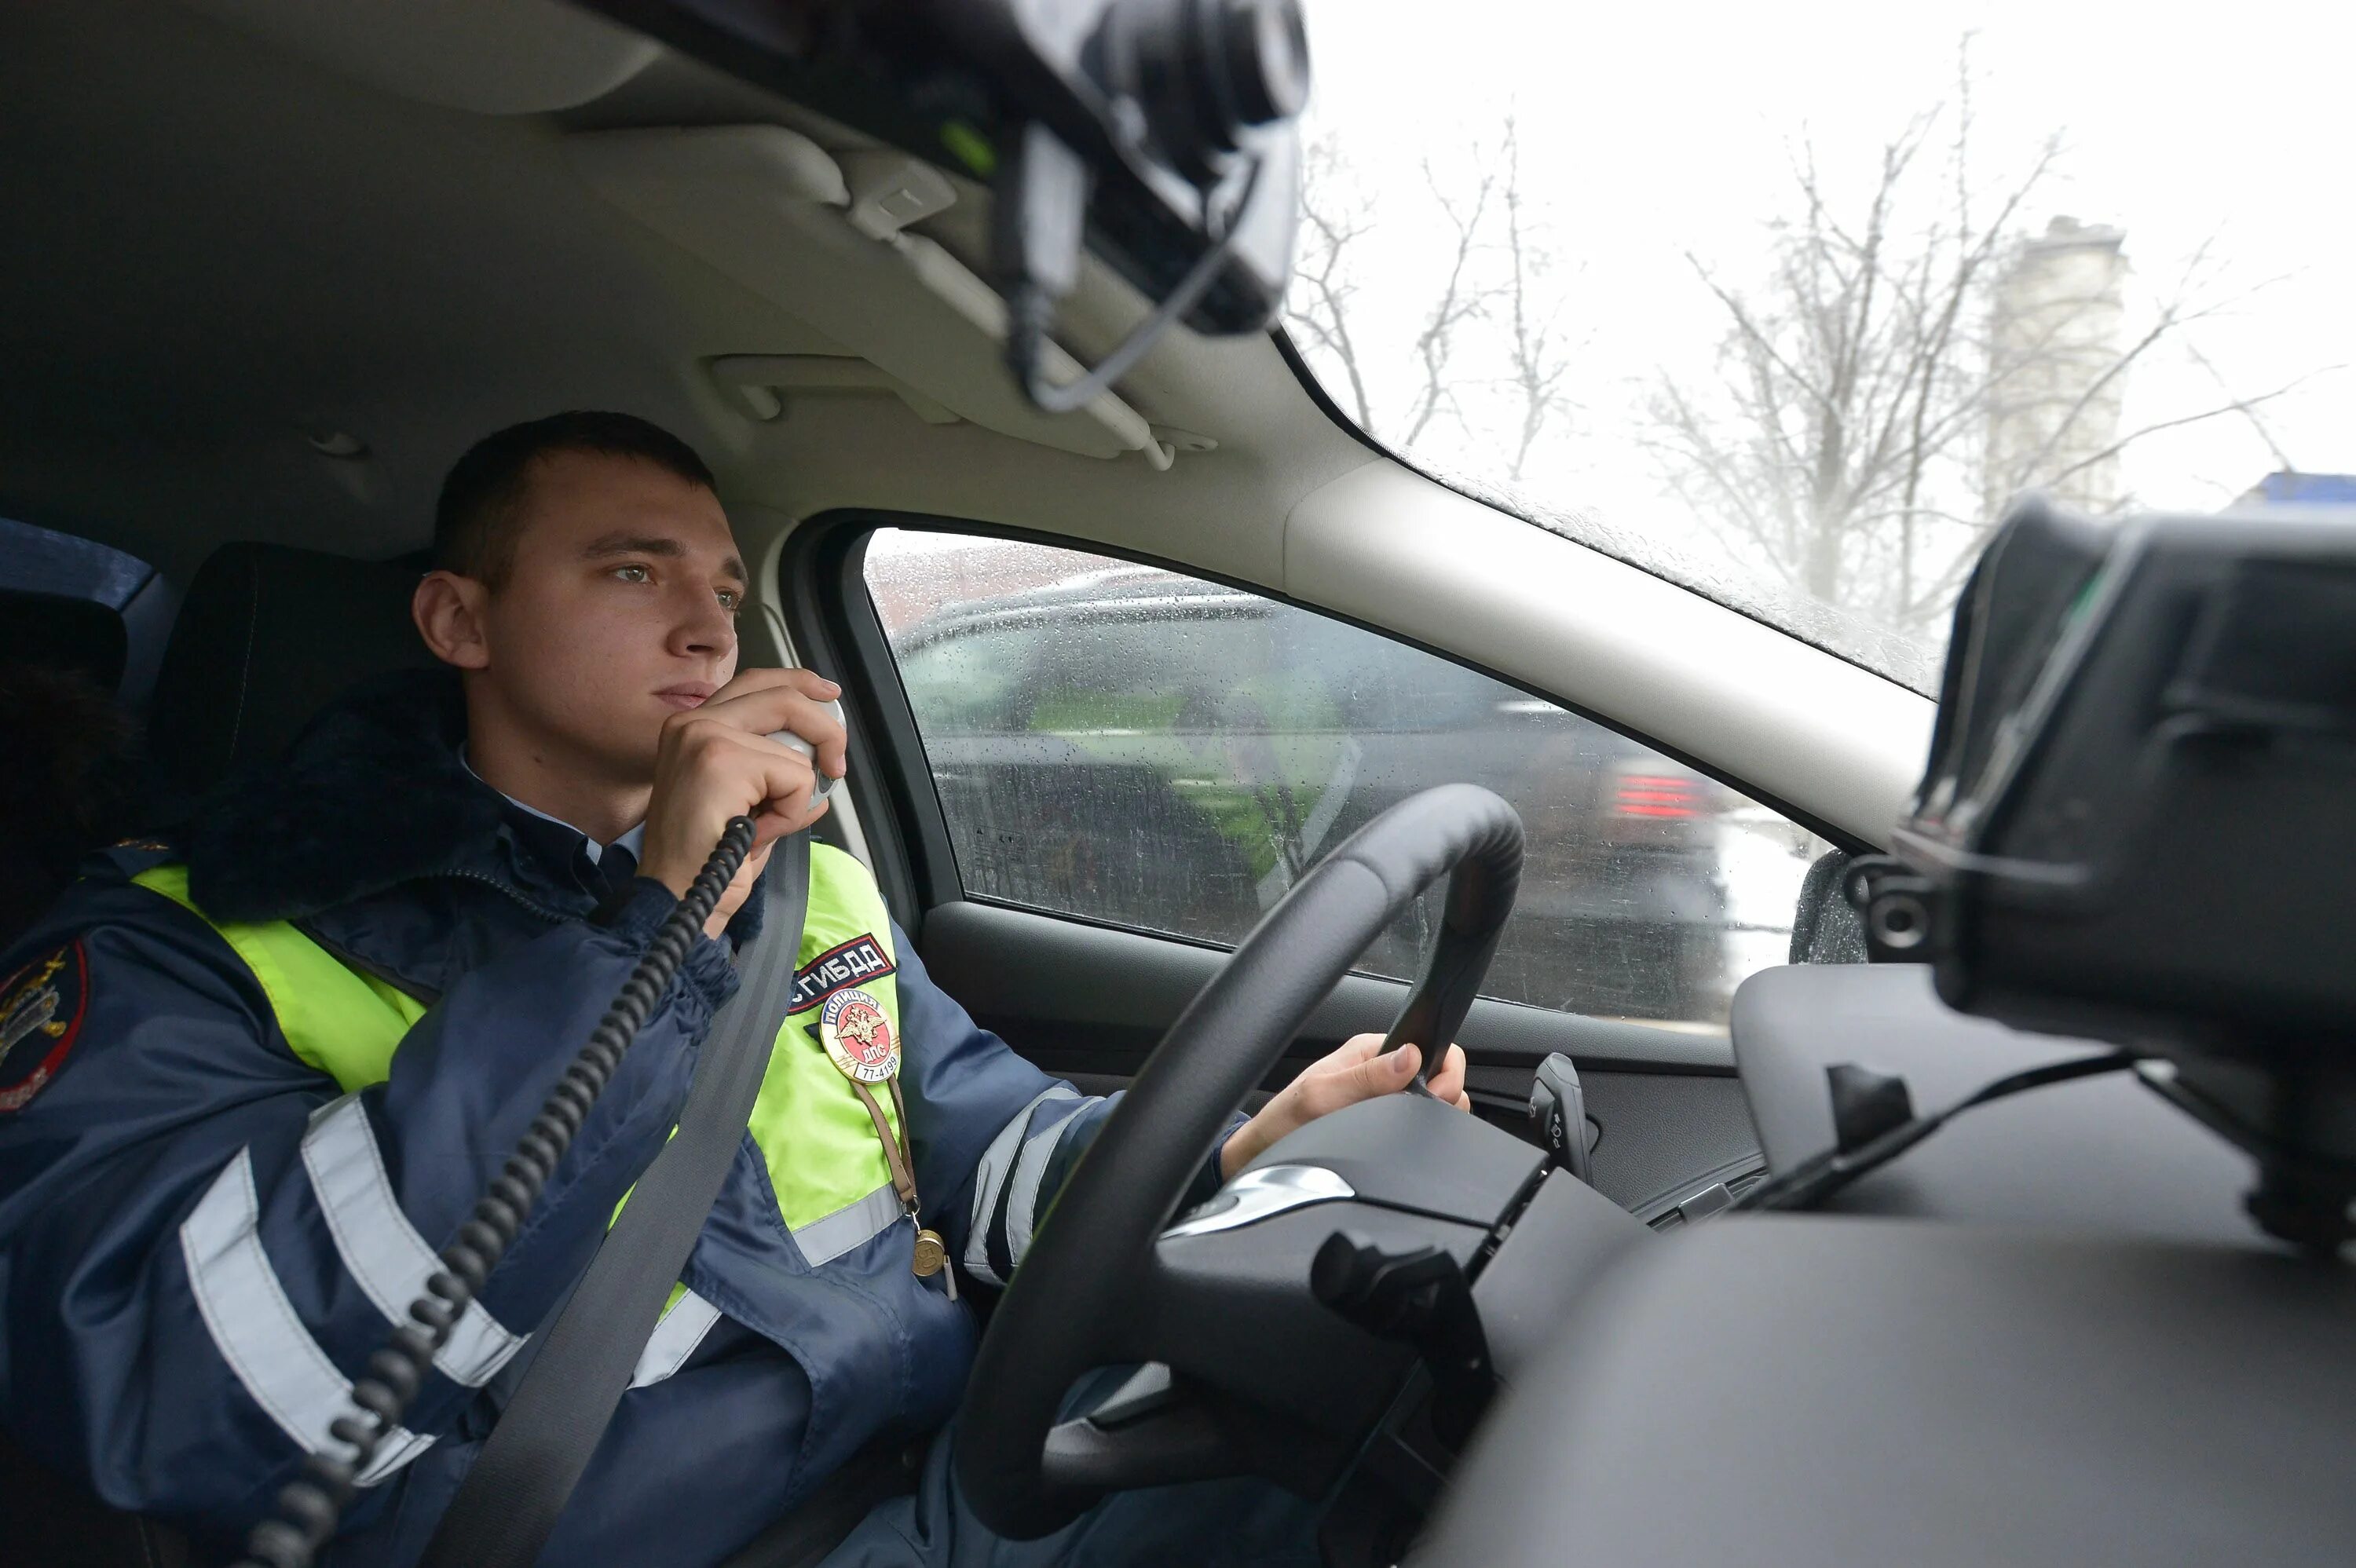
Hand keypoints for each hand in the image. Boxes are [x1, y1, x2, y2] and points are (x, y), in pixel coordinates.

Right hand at [638, 668, 848, 936]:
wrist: (679, 900)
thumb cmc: (709, 862)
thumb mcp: (751, 807)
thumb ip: (778, 777)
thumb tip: (822, 767)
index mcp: (692, 729)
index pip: (755, 683)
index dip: (799, 684)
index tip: (829, 695)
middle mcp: (692, 723)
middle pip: (780, 695)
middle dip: (825, 729)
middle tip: (835, 768)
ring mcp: (703, 737)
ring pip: (795, 750)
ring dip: (793, 798)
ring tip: (759, 827)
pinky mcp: (720, 760)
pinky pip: (795, 777)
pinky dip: (789, 813)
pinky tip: (755, 833)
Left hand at [1218, 1033, 1471, 1178]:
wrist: (1264, 1155)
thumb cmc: (1282, 1123)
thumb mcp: (1319, 1097)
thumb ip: (1365, 1076)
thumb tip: (1410, 1058)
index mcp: (1369, 1052)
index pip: (1430, 1046)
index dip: (1443, 1071)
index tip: (1436, 1096)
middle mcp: (1381, 1072)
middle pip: (1440, 1077)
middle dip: (1443, 1098)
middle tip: (1418, 1120)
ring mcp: (1384, 1099)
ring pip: (1434, 1104)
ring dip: (1431, 1120)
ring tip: (1407, 1134)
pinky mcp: (1383, 1124)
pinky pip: (1419, 1126)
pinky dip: (1422, 1135)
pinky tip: (1404, 1145)